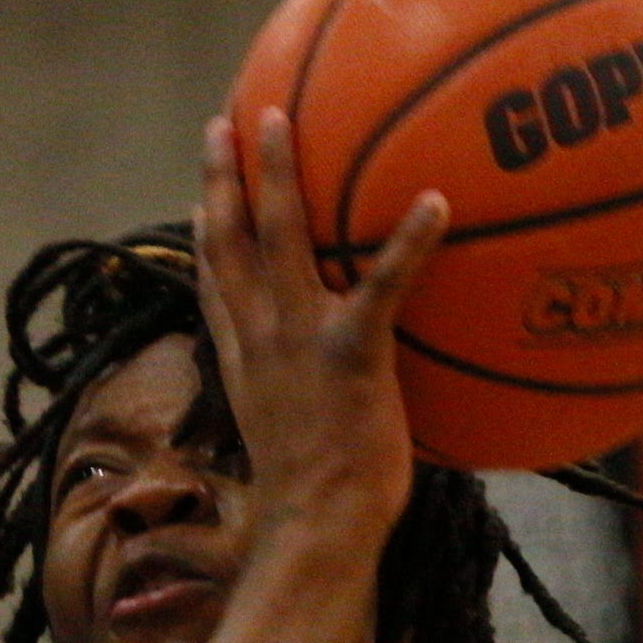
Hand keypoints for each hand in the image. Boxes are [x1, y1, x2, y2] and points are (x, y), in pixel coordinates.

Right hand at [194, 108, 447, 542]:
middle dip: (226, 174)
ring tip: (281, 116)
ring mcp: (299, 340)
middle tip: (229, 119)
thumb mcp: (290, 436)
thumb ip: (297, 396)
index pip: (217, 280)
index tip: (204, 190)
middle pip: (231, 238)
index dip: (208, 228)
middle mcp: (260, 336)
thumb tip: (323, 389)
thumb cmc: (319, 499)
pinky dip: (409, 241)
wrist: (317, 526)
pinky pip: (381, 284)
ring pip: (279, 236)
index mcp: (244, 355)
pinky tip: (437, 202)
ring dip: (277, 173)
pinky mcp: (350, 353)